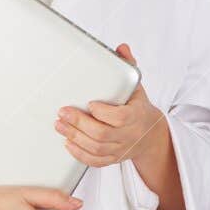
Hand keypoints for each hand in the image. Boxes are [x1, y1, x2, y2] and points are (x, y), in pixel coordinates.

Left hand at [57, 44, 188, 209]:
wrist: (150, 135)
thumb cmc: (138, 108)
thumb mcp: (137, 87)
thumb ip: (128, 66)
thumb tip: (122, 48)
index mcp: (136, 116)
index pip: (121, 118)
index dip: (104, 113)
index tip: (90, 103)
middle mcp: (128, 135)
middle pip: (102, 134)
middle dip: (79, 123)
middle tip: (62, 112)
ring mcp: (120, 149)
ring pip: (96, 148)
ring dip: (75, 137)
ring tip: (59, 125)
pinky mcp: (113, 158)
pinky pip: (95, 161)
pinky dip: (80, 154)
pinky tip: (68, 143)